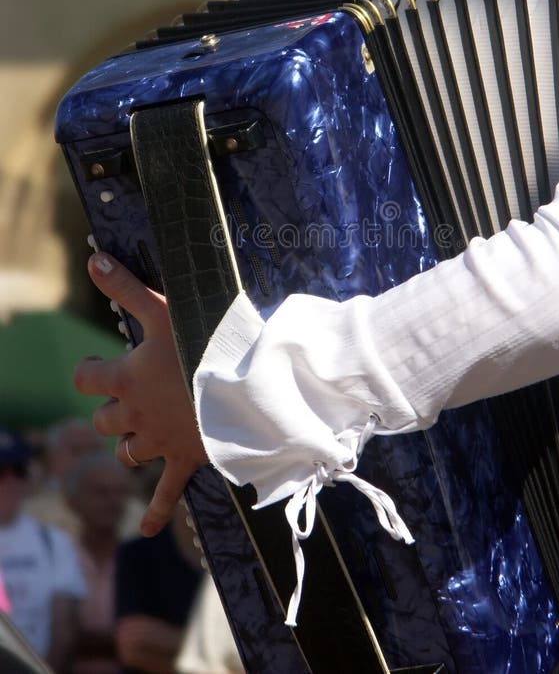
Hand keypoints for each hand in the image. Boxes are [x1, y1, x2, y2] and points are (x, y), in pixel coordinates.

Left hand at [73, 253, 207, 535]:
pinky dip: (154, 512)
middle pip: (103, 420)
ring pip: (126, 453)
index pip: (84, 378)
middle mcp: (134, 414)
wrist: (246, 383)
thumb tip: (92, 257)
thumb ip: (125, 287)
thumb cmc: (203, 341)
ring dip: (128, 443)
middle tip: (132, 393)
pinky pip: (164, 494)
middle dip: (112, 408)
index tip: (100, 360)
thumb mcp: (161, 309)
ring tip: (141, 433)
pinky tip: (146, 529)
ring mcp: (158, 442)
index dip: (88, 369)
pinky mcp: (184, 460)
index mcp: (124, 378)